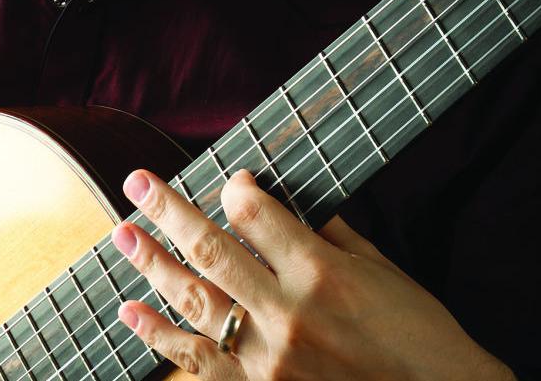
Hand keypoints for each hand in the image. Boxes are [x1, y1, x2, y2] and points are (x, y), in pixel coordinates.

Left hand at [111, 168, 514, 380]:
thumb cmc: (417, 335)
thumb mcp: (381, 272)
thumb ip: (327, 236)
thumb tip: (283, 202)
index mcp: (322, 272)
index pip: (256, 214)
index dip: (235, 189)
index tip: (229, 180)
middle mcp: (288, 312)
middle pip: (211, 249)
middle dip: (168, 211)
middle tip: (137, 183)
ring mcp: (268, 356)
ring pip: (195, 300)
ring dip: (153, 264)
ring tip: (123, 234)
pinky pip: (198, 360)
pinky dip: (160, 336)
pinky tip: (131, 311)